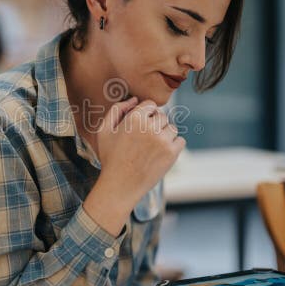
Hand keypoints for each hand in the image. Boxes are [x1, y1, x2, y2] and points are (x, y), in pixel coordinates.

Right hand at [83, 97, 184, 235]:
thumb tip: (134, 100)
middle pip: (162, 116)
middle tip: (144, 140)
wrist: (120, 185)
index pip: (150, 105)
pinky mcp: (171, 154)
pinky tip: (160, 153)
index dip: (145, 114)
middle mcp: (150, 127)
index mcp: (134, 119)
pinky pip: (180, 141)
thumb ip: (116, 109)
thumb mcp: (104, 130)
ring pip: (172, 128)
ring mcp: (163, 141)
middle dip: (155, 125)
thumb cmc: (110, 157)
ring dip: (164, 135)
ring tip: (151, 148)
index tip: (139, 126)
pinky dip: (173, 146)